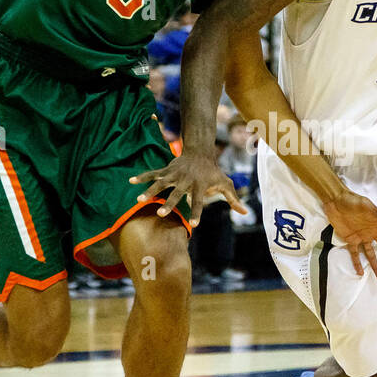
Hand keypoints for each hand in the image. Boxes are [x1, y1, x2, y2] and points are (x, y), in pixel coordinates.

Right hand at [130, 153, 247, 226]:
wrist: (200, 151)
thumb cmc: (213, 172)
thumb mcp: (225, 184)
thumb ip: (233, 199)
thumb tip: (245, 213)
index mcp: (200, 186)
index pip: (199, 202)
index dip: (197, 212)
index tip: (194, 224)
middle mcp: (186, 180)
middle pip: (177, 194)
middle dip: (169, 203)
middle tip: (161, 214)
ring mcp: (174, 174)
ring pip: (161, 183)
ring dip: (150, 191)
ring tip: (139, 199)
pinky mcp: (166, 169)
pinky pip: (152, 173)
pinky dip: (142, 176)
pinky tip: (131, 181)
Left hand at [322, 189, 376, 281]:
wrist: (336, 201)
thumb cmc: (353, 200)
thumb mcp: (366, 205)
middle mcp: (371, 233)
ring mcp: (361, 237)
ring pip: (370, 254)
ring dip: (376, 265)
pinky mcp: (350, 240)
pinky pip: (354, 253)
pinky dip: (357, 263)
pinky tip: (360, 272)